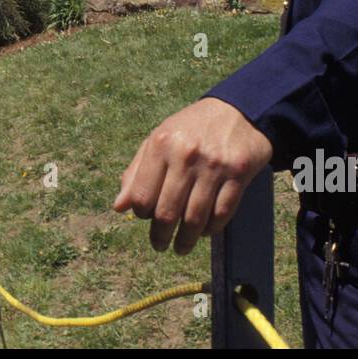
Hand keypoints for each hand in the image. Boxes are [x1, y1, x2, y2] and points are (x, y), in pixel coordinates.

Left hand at [113, 97, 272, 254]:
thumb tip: (119, 207)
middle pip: (168, 212)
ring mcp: (214, 165)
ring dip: (186, 240)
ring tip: (180, 247)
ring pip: (195, 218)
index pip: (142, 196)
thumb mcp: (158, 140)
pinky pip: (222, 214)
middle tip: (160, 245)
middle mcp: (186, 155)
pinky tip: (205, 232)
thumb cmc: (190, 130)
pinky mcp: (239, 174)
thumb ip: (136, 172)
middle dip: (161, 236)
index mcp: (161, 144)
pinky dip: (211, 229)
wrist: (238, 111)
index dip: (141, 214)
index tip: (146, 218)